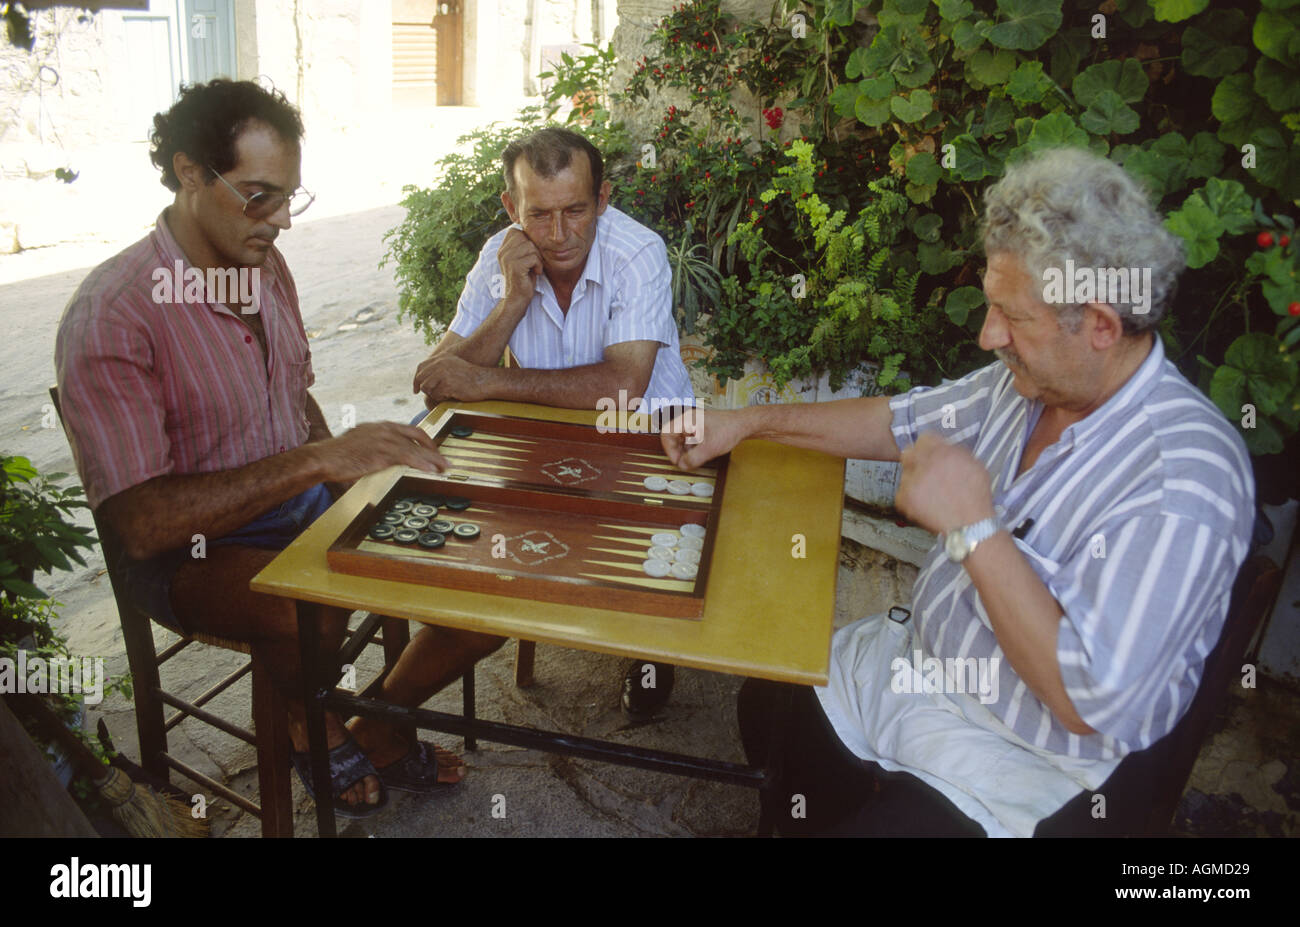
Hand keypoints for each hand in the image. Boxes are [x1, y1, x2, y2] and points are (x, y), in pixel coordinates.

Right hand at [312, 422, 446, 481]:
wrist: (323, 458)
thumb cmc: (336, 456)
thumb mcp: (358, 445)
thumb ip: (374, 447)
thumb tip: (383, 457)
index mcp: (379, 426)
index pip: (408, 429)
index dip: (423, 440)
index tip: (431, 450)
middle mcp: (384, 429)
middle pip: (417, 435)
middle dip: (433, 448)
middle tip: (442, 460)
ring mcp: (384, 439)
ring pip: (416, 448)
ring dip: (433, 459)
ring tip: (444, 467)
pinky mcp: (383, 452)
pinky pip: (409, 457)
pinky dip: (423, 464)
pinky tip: (432, 470)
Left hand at [413, 353, 493, 404]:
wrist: (485, 381)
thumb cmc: (471, 376)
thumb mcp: (453, 365)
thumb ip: (439, 368)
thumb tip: (424, 378)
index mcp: (441, 358)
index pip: (420, 367)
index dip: (416, 379)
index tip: (416, 389)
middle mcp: (440, 364)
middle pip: (421, 379)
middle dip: (424, 389)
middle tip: (431, 396)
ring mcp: (443, 374)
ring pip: (427, 388)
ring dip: (434, 394)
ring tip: (445, 394)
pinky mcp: (447, 384)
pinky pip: (436, 395)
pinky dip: (442, 399)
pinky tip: (452, 396)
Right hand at [497, 228, 543, 308]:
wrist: (517, 298)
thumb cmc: (524, 278)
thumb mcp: (522, 258)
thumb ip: (523, 245)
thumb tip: (531, 229)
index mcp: (503, 249)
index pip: (515, 231)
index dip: (526, 239)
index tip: (529, 254)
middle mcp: (503, 252)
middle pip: (524, 237)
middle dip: (534, 249)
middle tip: (533, 262)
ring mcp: (507, 259)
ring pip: (530, 246)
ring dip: (537, 258)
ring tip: (534, 268)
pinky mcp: (515, 267)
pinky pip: (533, 257)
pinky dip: (538, 265)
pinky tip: (535, 272)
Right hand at [660, 407, 744, 470]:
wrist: (744, 424)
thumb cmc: (728, 430)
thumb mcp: (709, 448)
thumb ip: (693, 459)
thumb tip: (682, 466)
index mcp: (686, 420)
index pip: (666, 434)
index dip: (669, 450)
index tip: (677, 461)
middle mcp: (688, 420)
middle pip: (673, 437)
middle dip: (678, 452)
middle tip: (684, 463)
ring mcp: (694, 423)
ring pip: (681, 439)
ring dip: (685, 451)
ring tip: (694, 460)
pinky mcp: (700, 428)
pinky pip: (690, 439)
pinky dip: (692, 449)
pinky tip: (700, 455)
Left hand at [894, 431, 994, 534]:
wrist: (970, 525)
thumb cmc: (975, 497)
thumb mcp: (974, 464)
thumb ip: (954, 451)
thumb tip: (943, 445)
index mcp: (941, 452)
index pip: (924, 438)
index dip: (929, 447)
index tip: (930, 453)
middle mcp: (924, 464)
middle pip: (909, 452)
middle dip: (916, 459)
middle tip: (924, 470)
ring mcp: (911, 481)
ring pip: (905, 473)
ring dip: (914, 480)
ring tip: (931, 493)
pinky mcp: (904, 499)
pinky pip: (901, 492)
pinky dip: (910, 498)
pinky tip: (926, 503)